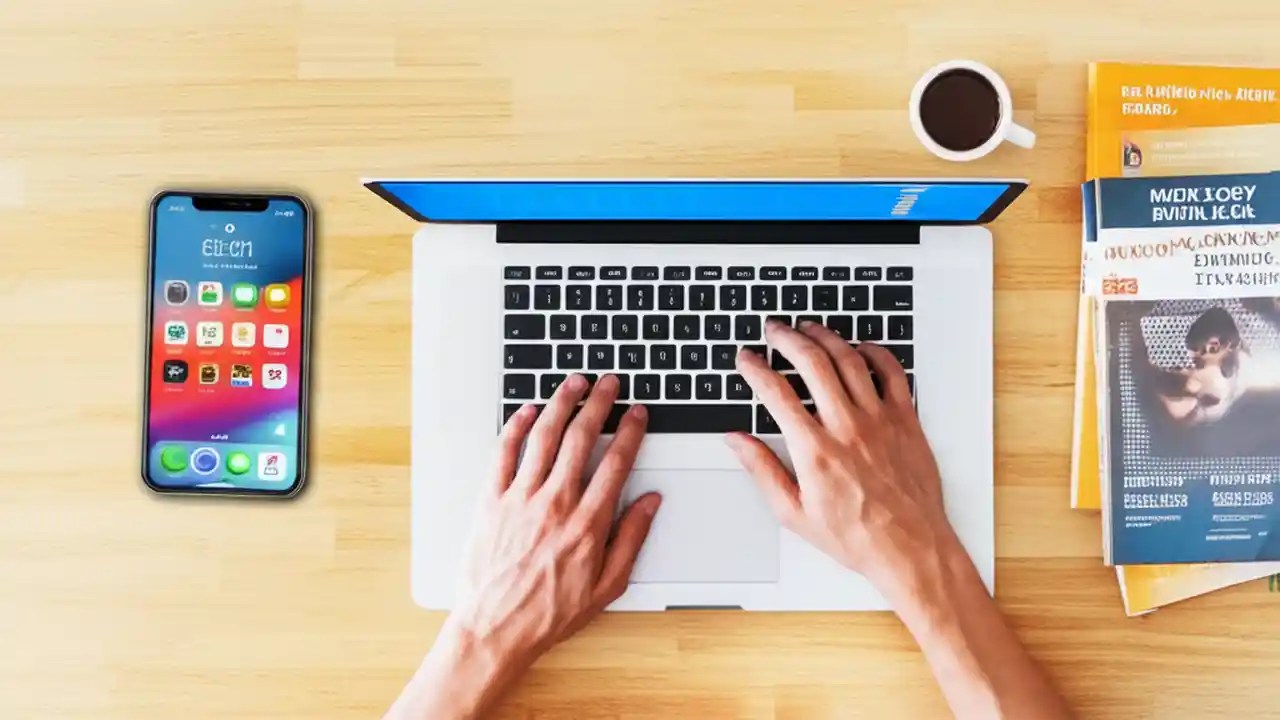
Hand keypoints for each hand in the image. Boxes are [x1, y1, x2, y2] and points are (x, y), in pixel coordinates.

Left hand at [387, 374, 660, 719]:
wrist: (496, 629)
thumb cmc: (550, 612)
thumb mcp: (608, 585)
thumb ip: (632, 538)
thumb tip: (651, 502)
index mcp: (588, 522)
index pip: (616, 461)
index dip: (631, 431)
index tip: (637, 413)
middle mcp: (555, 503)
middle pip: (581, 438)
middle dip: (599, 403)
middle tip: (608, 384)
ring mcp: (520, 498)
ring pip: (543, 436)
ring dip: (560, 404)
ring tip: (573, 384)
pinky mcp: (490, 501)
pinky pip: (503, 453)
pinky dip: (515, 427)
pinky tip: (526, 412)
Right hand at [727, 321, 1071, 718]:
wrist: (910, 548)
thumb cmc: (856, 537)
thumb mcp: (794, 513)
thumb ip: (762, 470)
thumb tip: (737, 441)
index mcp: (815, 451)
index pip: (776, 393)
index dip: (755, 368)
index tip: (746, 358)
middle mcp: (847, 428)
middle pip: (813, 363)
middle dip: (787, 339)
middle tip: (775, 330)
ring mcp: (879, 421)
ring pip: (850, 360)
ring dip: (826, 337)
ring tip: (809, 330)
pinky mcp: (906, 421)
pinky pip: (892, 373)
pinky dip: (875, 352)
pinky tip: (860, 347)